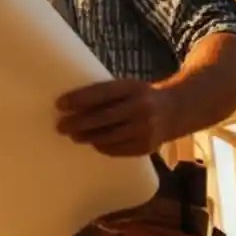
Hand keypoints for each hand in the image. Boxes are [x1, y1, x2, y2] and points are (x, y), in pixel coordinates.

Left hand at [55, 79, 176, 156]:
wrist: (175, 110)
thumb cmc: (140, 96)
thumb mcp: (127, 87)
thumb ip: (106, 94)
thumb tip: (71, 105)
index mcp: (133, 88)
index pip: (102, 93)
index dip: (79, 99)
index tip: (60, 104)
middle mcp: (141, 108)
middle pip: (102, 118)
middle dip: (78, 123)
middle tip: (60, 126)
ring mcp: (145, 129)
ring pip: (108, 136)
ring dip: (87, 137)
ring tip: (73, 136)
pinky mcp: (146, 146)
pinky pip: (117, 149)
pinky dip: (102, 146)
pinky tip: (93, 143)